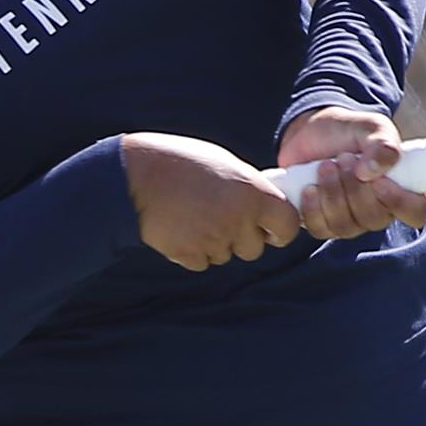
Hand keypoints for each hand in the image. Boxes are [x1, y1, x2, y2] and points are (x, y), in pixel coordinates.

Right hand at [121, 133, 301, 270]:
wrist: (136, 176)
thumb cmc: (182, 163)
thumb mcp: (226, 165)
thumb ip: (250, 188)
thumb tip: (267, 206)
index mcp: (254, 193)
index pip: (289, 226)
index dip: (282, 230)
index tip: (271, 228)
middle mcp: (238, 219)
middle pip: (254, 249)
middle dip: (242, 238)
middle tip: (221, 217)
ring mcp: (214, 239)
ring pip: (226, 256)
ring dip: (216, 243)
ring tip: (195, 216)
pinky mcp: (190, 254)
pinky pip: (202, 262)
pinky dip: (193, 251)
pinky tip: (181, 228)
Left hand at [276, 106, 425, 240]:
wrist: (309, 132)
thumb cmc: (348, 131)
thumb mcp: (371, 126)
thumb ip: (382, 144)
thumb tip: (373, 172)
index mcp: (400, 187)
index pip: (415, 212)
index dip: (399, 202)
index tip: (379, 181)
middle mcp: (379, 209)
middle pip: (375, 218)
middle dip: (355, 187)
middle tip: (343, 157)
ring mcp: (351, 221)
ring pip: (346, 225)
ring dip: (333, 193)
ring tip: (325, 165)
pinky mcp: (323, 224)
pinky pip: (321, 229)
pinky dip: (313, 206)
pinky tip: (310, 186)